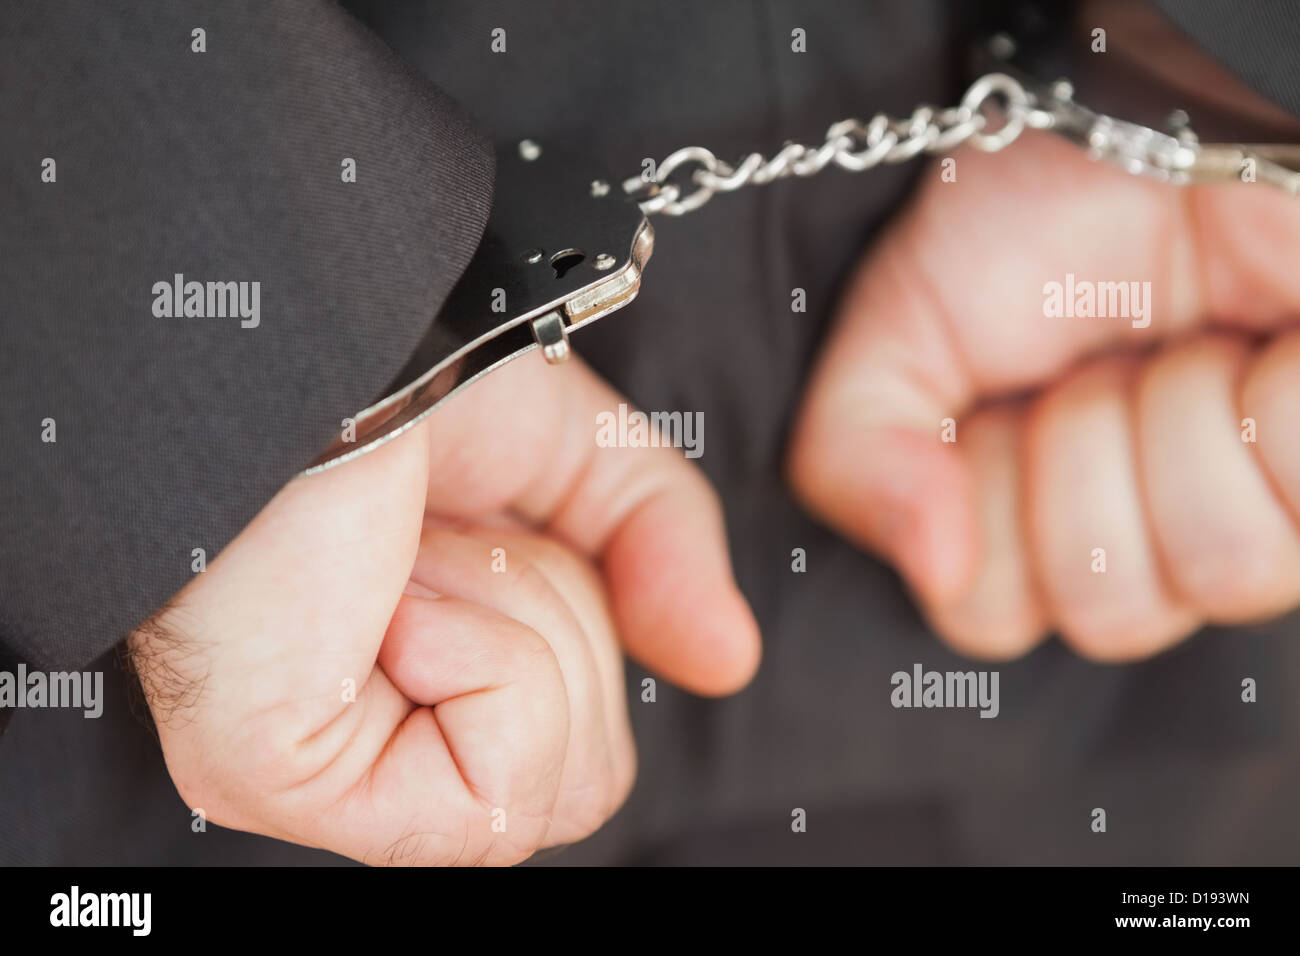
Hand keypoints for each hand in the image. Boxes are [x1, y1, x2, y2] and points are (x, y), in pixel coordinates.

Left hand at [129, 355, 759, 864]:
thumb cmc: (416, 375)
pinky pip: (492, 793)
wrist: (325, 319)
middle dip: (556, 619)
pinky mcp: (272, 773)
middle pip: (586, 784)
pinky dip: (485, 657)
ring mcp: (319, 773)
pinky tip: (391, 596)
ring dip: (513, 623)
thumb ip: (663, 552)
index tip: (501, 538)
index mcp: (430, 690)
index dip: (583, 632)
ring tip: (408, 553)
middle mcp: (371, 750)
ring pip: (554, 793)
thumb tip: (726, 661)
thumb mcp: (582, 455)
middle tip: (449, 537)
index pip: (582, 758)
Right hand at [788, 131, 1299, 660]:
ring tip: (1182, 350)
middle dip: (1088, 455)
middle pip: (1113, 612)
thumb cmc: (1022, 224)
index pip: (993, 615)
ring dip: (1182, 424)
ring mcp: (1251, 520)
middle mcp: (1137, 542)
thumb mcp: (892, 334)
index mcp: (1024, 526)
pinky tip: (1261, 354)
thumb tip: (929, 568)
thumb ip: (855, 461)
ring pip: (1220, 573)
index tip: (1004, 406)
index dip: (989, 507)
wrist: (1145, 122)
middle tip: (1097, 365)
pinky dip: (1275, 406)